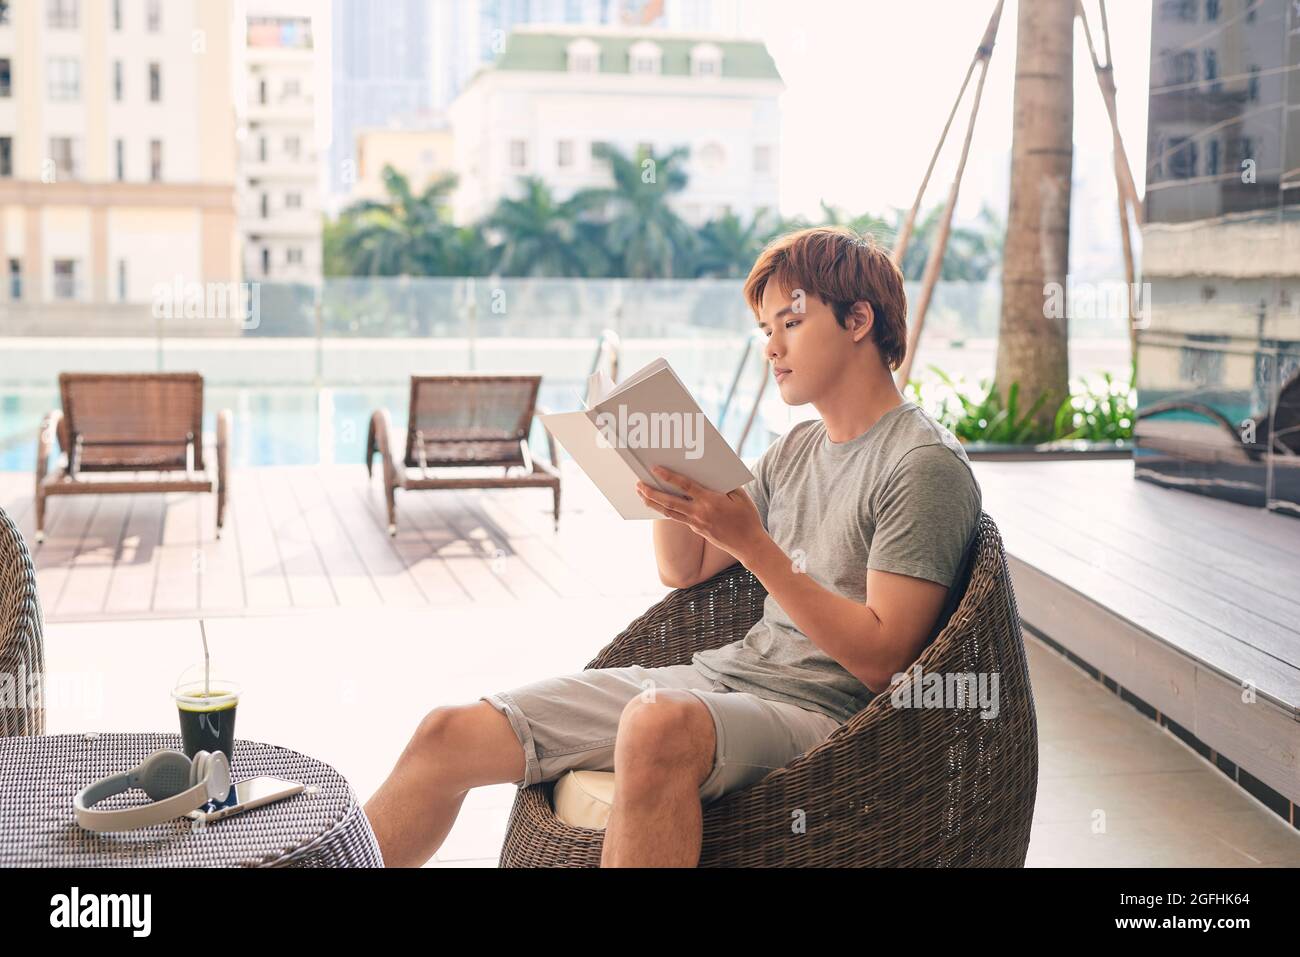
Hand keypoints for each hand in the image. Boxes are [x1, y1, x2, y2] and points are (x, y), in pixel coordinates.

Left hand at [636, 466, 766, 565]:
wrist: (749, 545)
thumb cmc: (747, 517)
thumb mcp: (740, 496)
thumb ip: (723, 484)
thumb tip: (709, 474)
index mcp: (710, 501)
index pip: (685, 486)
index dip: (668, 477)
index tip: (655, 469)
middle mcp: (699, 513)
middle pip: (669, 502)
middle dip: (651, 493)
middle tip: (637, 484)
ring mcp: (696, 524)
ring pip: (669, 512)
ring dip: (653, 503)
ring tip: (641, 494)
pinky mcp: (697, 530)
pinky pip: (678, 518)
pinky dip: (666, 510)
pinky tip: (660, 504)